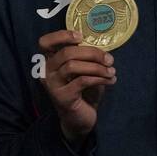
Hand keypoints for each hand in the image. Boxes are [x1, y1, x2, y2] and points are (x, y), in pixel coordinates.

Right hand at [39, 29, 115, 144]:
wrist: (79, 119)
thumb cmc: (82, 92)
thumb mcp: (83, 71)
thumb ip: (85, 58)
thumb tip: (101, 48)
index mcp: (50, 62)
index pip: (45, 43)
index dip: (62, 36)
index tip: (81, 37)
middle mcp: (46, 72)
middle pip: (66, 53)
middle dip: (92, 53)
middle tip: (109, 59)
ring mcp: (52, 85)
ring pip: (73, 66)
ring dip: (97, 67)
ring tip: (112, 72)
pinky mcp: (62, 97)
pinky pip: (82, 81)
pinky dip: (99, 78)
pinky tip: (110, 81)